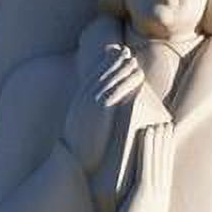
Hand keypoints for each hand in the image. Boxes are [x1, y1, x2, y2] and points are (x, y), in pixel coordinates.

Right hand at [61, 44, 141, 173]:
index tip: (110, 58)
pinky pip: (117, 89)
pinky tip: (138, 74)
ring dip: (122, 67)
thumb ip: (89, 122)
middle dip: (112, 61)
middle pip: (100, 74)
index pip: (91, 79)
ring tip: (133, 59)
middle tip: (124, 50)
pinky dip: (127, 80)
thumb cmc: (81, 153)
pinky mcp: (101, 109)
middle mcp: (84, 99)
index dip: (102, 67)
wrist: (73, 161)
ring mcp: (91, 103)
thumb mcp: (82, 132)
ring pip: (109, 79)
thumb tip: (95, 122)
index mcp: (79, 104)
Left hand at [108, 120, 173, 211]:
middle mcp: (157, 196)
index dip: (162, 156)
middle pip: (162, 163)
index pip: (159, 174)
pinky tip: (147, 131)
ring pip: (156, 160)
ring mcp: (153, 194)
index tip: (162, 139)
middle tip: (165, 121)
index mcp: (155, 205)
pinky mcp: (145, 193)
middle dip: (163, 142)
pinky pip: (146, 164)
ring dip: (157, 138)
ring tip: (158, 120)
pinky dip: (147, 147)